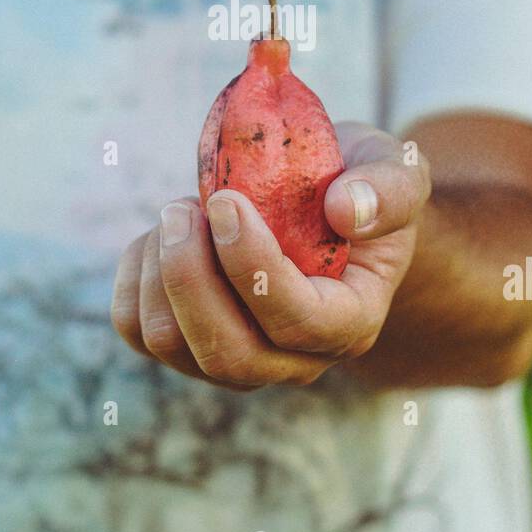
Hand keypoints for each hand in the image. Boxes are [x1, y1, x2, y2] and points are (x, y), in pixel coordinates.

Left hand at [111, 122, 430, 390]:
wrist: (326, 206)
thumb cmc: (361, 188)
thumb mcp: (397, 172)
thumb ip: (389, 190)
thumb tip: (344, 209)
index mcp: (351, 322)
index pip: (299, 322)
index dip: (254, 267)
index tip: (226, 201)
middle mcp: (293, 360)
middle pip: (227, 354)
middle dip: (191, 278)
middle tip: (183, 207)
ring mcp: (236, 359)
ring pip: (172, 344)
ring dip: (161, 269)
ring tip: (180, 211)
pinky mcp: (186, 345)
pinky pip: (137, 329)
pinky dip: (135, 274)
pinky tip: (161, 234)